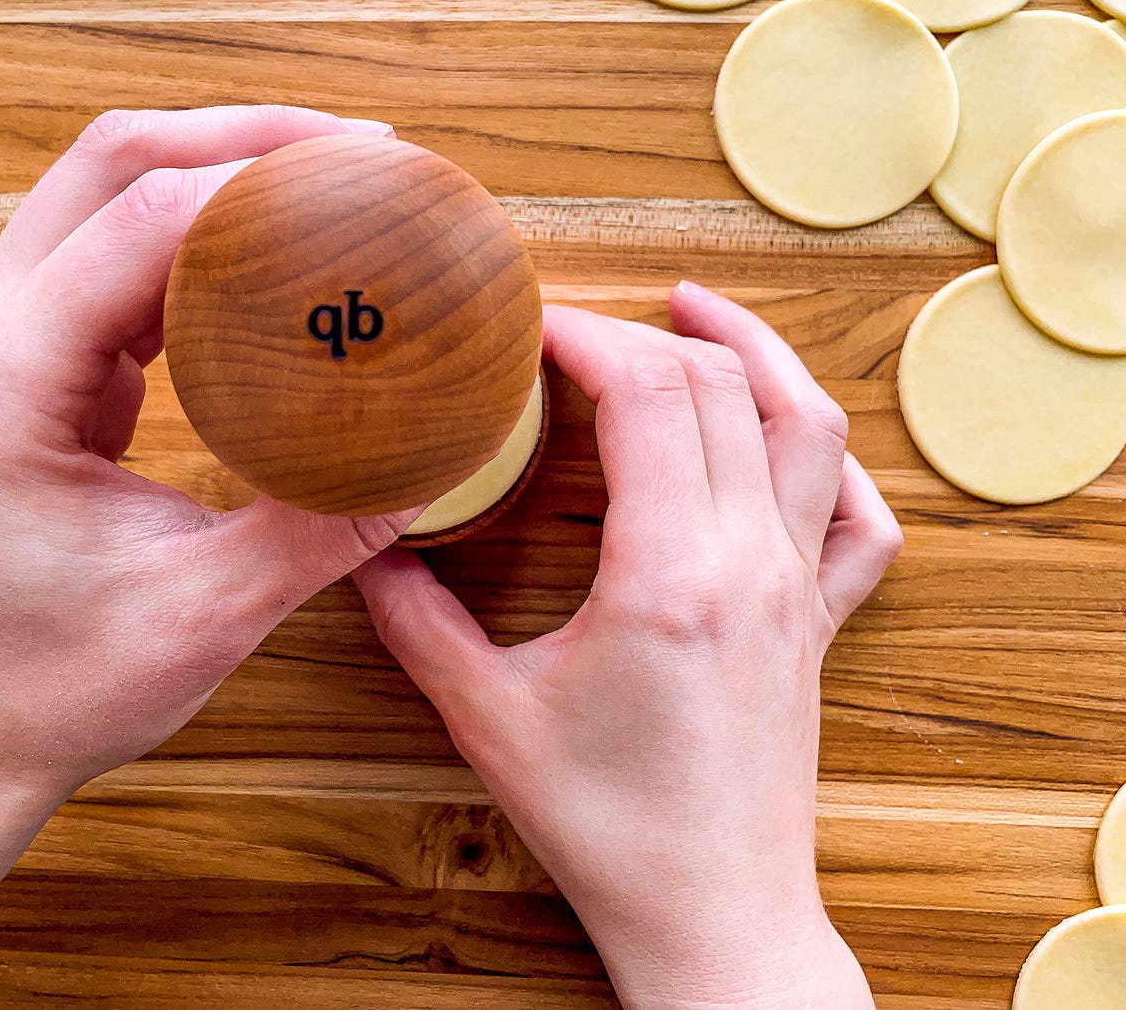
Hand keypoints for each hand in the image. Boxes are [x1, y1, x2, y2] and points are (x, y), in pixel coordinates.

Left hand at [0, 105, 415, 820]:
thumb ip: (323, 527)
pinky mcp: (24, 357)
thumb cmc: (54, 686)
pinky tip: (274, 249)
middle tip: (369, 155)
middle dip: (243, 137)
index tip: (372, 180)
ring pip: (105, 189)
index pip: (138, 221)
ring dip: (218, 168)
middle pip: (109, 162)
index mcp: (1, 387)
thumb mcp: (207, 615)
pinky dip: (195, 228)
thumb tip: (434, 456)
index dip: (262, 180)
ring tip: (335, 183)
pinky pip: (109, 247)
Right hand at [354, 283, 900, 1008]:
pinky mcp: (817, 623)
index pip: (646, 394)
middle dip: (643, 333)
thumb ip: (415, 621)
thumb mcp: (486, 718)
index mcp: (668, 575)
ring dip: (756, 352)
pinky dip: (829, 456)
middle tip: (576, 328)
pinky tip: (788, 438)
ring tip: (698, 311)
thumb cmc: (604, 827)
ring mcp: (798, 589)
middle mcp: (749, 563)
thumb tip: (367, 548)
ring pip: (810, 425)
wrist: (710, 914)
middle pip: (720, 387)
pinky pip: (857, 516)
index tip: (528, 327)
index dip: (585, 336)